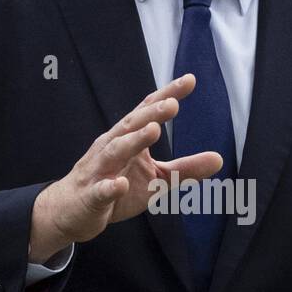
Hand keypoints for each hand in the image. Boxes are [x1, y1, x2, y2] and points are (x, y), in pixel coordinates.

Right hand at [28, 74, 222, 261]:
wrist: (72, 212)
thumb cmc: (114, 188)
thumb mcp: (156, 180)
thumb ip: (185, 168)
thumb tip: (219, 159)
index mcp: (127, 139)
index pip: (148, 112)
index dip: (167, 95)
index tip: (190, 80)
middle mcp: (111, 147)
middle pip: (131, 125)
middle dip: (151, 114)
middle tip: (173, 103)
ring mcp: (99, 170)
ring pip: (115, 151)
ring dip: (133, 141)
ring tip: (153, 130)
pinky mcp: (91, 196)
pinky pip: (101, 190)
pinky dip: (110, 187)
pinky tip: (120, 184)